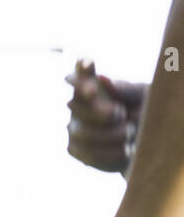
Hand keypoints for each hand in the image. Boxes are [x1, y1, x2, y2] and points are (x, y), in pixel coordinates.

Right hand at [65, 58, 145, 173]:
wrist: (142, 141)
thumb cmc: (142, 112)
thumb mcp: (143, 98)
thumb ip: (127, 89)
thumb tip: (103, 80)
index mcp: (92, 84)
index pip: (80, 73)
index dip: (81, 69)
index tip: (89, 63)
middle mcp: (77, 104)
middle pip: (76, 105)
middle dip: (98, 111)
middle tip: (119, 113)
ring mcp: (73, 127)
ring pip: (82, 133)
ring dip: (109, 134)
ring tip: (129, 132)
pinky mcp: (74, 149)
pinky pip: (86, 153)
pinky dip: (109, 152)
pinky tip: (125, 149)